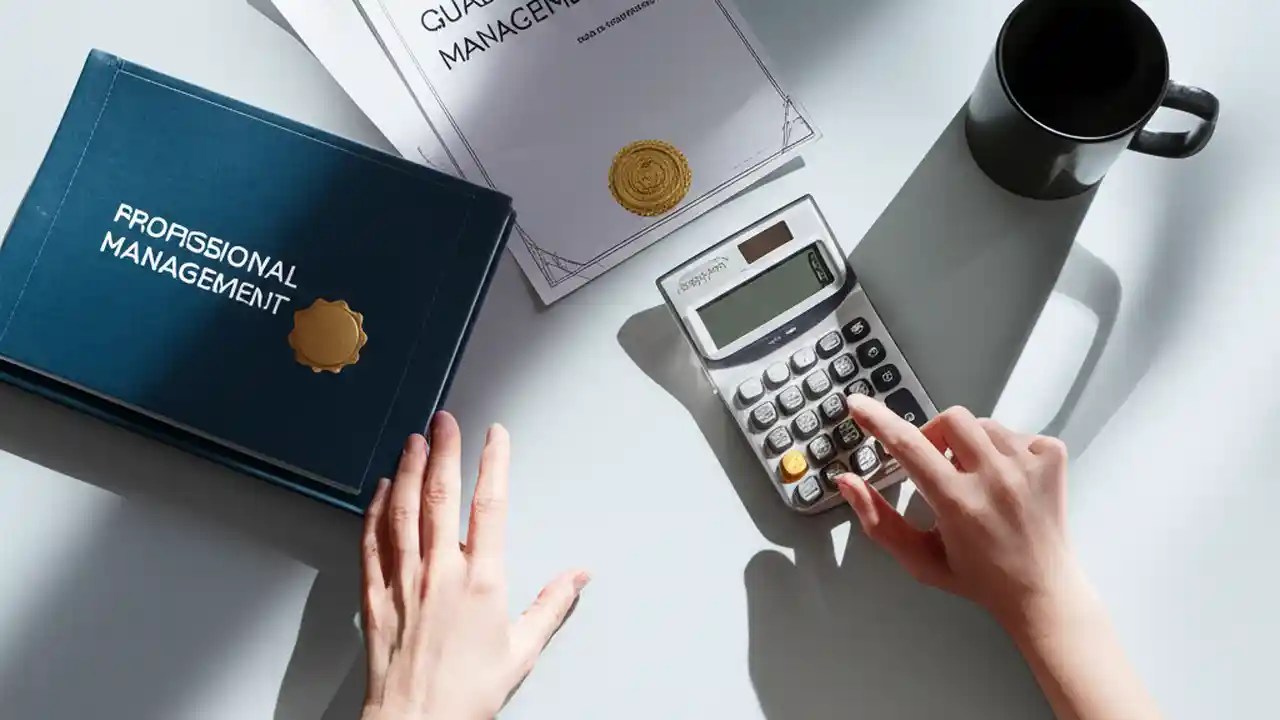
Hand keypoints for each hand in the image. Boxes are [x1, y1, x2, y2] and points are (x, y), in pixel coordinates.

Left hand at [360, 413, 588, 719]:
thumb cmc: (467, 694)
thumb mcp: (521, 651)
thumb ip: (550, 606)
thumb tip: (577, 577)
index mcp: (480, 581)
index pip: (489, 506)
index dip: (492, 463)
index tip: (494, 436)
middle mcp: (439, 573)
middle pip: (439, 497)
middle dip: (442, 451)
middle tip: (445, 419)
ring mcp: (403, 582)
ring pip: (401, 512)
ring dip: (406, 470)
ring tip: (412, 441)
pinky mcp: (375, 597)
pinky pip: (371, 544)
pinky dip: (374, 512)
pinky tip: (379, 492)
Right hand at [835, 396, 1079, 629]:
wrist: (1043, 591)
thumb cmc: (976, 578)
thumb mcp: (919, 560)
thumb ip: (878, 521)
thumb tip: (846, 481)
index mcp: (958, 503)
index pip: (909, 446)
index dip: (878, 420)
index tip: (858, 403)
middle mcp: (996, 478)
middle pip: (949, 419)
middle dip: (934, 435)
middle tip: (936, 466)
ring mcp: (1028, 465)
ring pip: (983, 425)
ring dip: (970, 445)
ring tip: (976, 480)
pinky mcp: (1053, 458)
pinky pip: (1015, 433)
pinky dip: (1003, 449)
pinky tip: (1006, 480)